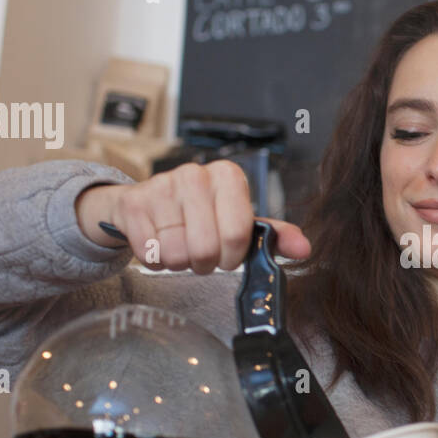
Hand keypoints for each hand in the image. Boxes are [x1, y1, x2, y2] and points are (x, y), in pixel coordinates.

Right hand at [74, 160, 309, 273]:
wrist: (143, 203)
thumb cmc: (198, 213)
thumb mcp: (238, 220)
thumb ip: (272, 235)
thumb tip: (304, 249)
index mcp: (228, 176)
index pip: (238, 234)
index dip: (233, 256)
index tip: (228, 254)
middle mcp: (194, 175)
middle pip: (206, 249)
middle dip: (204, 262)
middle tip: (200, 253)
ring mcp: (161, 186)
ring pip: (176, 254)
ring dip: (178, 262)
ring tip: (178, 245)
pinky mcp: (132, 204)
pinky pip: (149, 254)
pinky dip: (154, 259)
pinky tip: (157, 241)